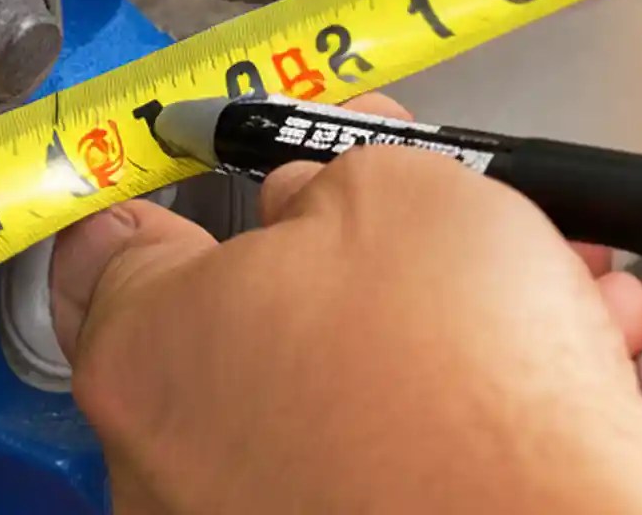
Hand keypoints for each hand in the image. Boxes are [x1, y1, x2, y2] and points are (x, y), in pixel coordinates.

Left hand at [50, 94, 641, 512]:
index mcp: (139, 352)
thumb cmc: (462, 369)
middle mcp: (166, 461)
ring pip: (317, 392)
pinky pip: (369, 459)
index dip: (169, 193)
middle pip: (229, 323)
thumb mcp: (392, 187)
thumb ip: (322, 179)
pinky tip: (529, 379)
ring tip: (510, 300)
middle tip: (392, 225)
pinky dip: (435, 414)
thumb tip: (316, 202)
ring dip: (404, 336)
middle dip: (321, 266)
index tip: (198, 182)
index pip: (112, 249)